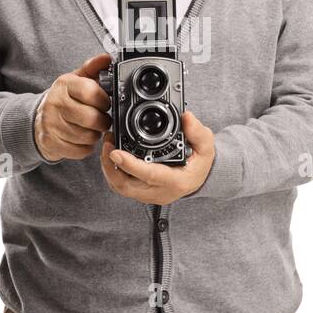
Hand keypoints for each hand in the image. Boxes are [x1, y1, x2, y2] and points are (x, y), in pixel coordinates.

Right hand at [34, 53, 113, 161]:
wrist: (38, 121)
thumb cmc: (63, 100)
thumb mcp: (76, 80)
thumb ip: (93, 68)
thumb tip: (107, 58)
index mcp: (64, 85)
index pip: (91, 92)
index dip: (104, 100)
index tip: (105, 103)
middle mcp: (56, 103)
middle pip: (91, 118)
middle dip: (103, 121)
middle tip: (102, 119)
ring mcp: (52, 124)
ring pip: (88, 136)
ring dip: (95, 134)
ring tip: (91, 128)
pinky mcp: (52, 143)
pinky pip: (81, 150)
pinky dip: (86, 147)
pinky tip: (82, 138)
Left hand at [100, 109, 214, 204]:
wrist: (200, 177)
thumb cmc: (201, 162)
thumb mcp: (205, 145)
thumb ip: (197, 132)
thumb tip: (186, 117)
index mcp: (176, 181)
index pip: (149, 175)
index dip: (129, 164)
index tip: (115, 151)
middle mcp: (160, 192)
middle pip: (127, 186)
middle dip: (110, 165)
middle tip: (107, 143)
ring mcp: (149, 195)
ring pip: (120, 187)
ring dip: (109, 168)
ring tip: (107, 146)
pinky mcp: (142, 194)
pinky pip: (121, 187)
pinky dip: (112, 172)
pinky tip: (111, 156)